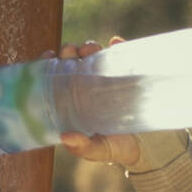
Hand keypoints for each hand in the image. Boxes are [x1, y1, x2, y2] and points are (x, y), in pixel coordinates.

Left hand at [46, 37, 139, 165]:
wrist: (144, 147)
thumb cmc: (113, 148)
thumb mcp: (95, 150)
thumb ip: (81, 147)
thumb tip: (65, 138)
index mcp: (71, 101)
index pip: (55, 77)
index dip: (48, 65)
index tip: (47, 57)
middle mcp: (85, 87)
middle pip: (72, 62)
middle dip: (69, 52)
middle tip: (71, 52)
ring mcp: (106, 79)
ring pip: (94, 56)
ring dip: (90, 48)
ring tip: (91, 49)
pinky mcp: (126, 76)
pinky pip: (122, 57)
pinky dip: (119, 46)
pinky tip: (116, 42)